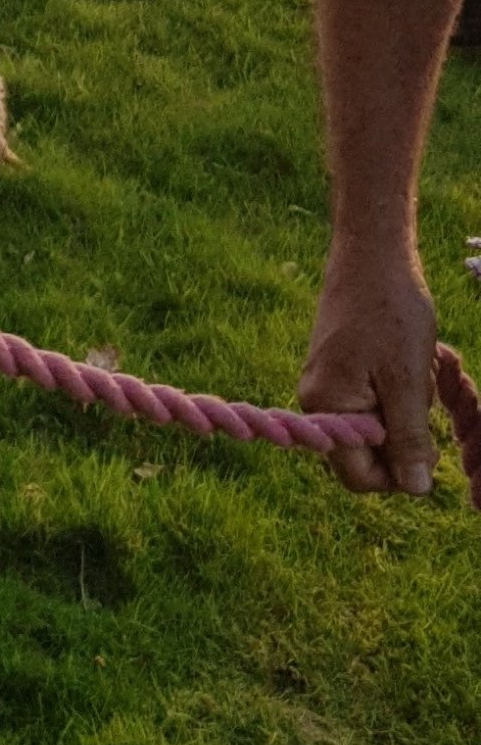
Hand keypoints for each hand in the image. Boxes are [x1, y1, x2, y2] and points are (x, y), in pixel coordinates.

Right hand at [298, 240, 439, 495]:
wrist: (372, 254)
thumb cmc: (391, 312)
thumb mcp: (408, 380)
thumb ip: (408, 438)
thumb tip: (416, 489)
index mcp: (328, 409)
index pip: (359, 477)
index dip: (397, 476)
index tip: (427, 448)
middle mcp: (317, 403)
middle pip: (365, 454)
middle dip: (402, 436)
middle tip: (421, 398)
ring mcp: (325, 386)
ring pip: (373, 427)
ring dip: (402, 411)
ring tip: (414, 370)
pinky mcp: (337, 371)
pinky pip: (370, 403)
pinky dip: (395, 392)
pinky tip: (406, 361)